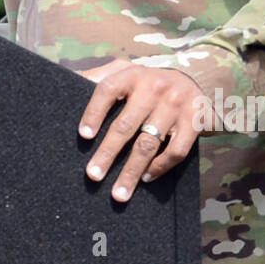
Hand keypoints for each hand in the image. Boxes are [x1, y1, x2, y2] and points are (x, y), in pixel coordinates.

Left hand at [77, 59, 203, 201]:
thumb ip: (100, 75)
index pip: (108, 90)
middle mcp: (154, 87)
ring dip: (132, 171)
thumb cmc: (149, 82)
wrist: (195, 82)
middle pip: (126, 125)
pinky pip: (175, 151)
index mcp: (133, 74)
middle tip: (93, 175)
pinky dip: (160, 167)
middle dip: (107, 153)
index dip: (93, 112)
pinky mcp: (195, 121)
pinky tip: (146, 178)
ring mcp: (176, 104)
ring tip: (119, 192)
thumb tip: (68, 81)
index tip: (83, 136)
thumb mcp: (126, 71)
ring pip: (149, 143)